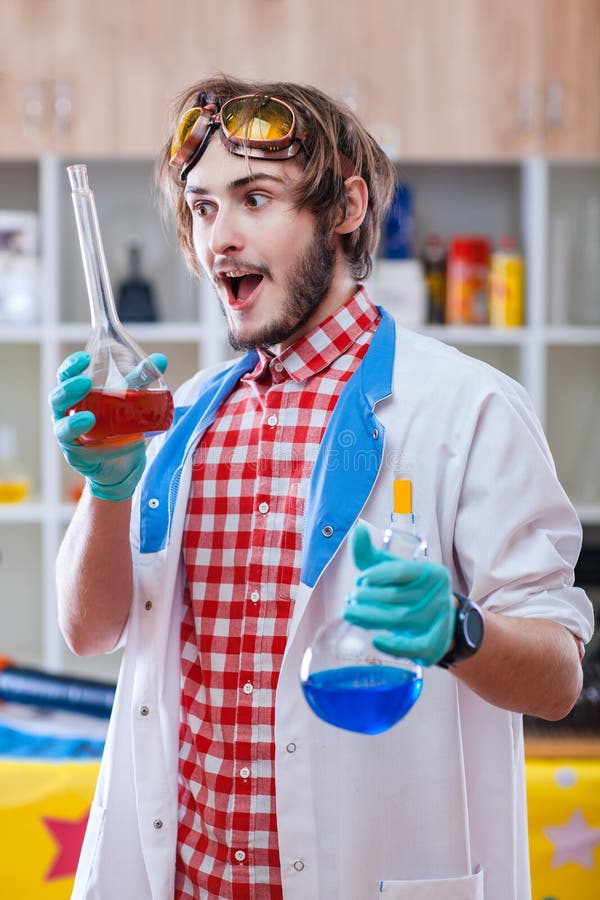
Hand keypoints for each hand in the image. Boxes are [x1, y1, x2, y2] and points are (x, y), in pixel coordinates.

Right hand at [49, 350, 168, 501]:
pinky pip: (78, 449)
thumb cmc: (121, 428)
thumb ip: (141, 380)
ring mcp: (70, 436)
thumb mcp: (130, 401)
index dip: (71, 367)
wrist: (125, 464)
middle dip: (68, 389)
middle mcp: (68, 415)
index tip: (85, 357)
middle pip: (57, 399)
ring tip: (89, 417)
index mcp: (77, 397)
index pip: (66, 377)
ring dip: (74, 421)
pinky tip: (93, 437)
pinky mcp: (77, 456)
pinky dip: (86, 445)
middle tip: (85, 382)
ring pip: (62, 426)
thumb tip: (161, 359)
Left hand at [343, 522, 455, 665]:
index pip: (401, 571)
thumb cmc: (406, 590)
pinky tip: (375, 640)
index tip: (359, 580)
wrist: (434, 620)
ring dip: (370, 617)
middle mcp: (440, 595)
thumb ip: (371, 554)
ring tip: (350, 613)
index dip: (376, 575)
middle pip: (397, 597)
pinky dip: (395, 646)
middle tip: (351, 598)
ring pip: (401, 619)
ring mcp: (439, 621)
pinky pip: (417, 647)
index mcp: (432, 572)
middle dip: (368, 597)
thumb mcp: (391, 570)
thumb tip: (356, 529)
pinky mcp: (436, 644)